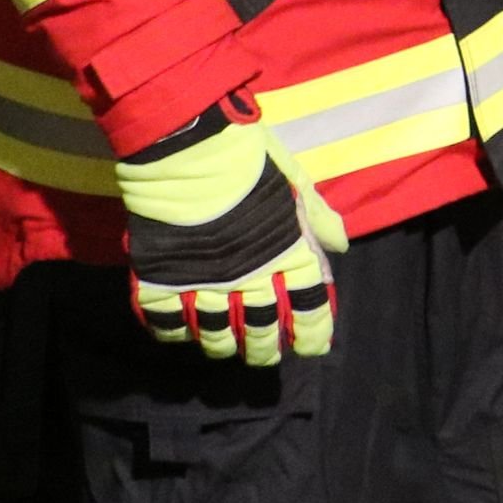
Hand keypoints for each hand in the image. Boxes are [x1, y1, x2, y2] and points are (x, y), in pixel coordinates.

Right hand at [118, 110, 346, 365]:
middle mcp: (250, 275)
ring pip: (215, 331)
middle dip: (263, 348)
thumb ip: (317, 217)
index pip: (308, 306)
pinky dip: (172, 331)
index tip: (312, 347)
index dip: (312, 331)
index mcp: (288, 253)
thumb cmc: (247, 157)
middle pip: (261, 327)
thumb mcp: (295, 181)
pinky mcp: (162, 276)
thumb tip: (340, 246)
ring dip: (221, 345)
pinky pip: (166, 318)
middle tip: (263, 357)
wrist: (187, 145)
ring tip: (223, 350)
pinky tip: (178, 334)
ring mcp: (204, 279)